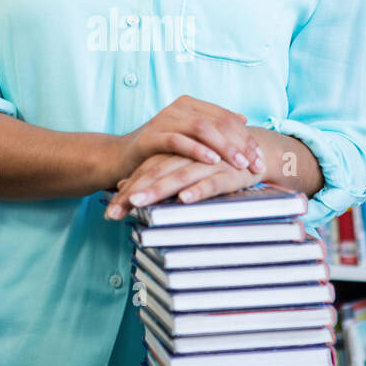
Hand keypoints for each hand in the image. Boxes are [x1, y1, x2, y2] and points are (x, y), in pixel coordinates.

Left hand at [104, 151, 263, 219]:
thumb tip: (121, 188)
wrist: (256, 152)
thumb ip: (154, 176)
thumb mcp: (182, 169)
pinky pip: (211, 183)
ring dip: (158, 190)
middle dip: (133, 194)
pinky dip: (198, 190)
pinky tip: (184, 199)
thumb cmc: (214, 164)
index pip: (144, 174)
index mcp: (174, 156)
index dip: (127, 192)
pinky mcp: (228, 174)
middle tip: (114, 212)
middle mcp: (187, 158)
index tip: (109, 213)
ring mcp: (208, 165)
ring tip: (138, 202)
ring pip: (178, 177)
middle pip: (155, 175)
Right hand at [115, 94, 265, 185]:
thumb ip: (214, 128)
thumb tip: (243, 118)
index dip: (246, 138)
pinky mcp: (151, 136)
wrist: (121, 158)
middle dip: (241, 145)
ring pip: (202, 128)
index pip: (227, 118)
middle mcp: (180, 107)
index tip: (260, 159)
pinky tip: (212, 161)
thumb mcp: (190, 138)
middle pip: (219, 122)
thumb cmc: (160, 151)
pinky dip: (197, 150)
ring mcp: (165, 119)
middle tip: (255, 164)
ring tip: (240, 164)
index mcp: (192, 105)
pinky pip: (178, 141)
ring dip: (224, 147)